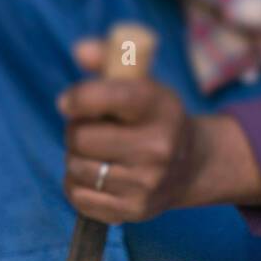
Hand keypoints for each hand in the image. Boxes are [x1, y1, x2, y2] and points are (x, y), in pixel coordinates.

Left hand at [59, 38, 260, 222]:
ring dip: (75, 158)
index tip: (68, 102)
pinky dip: (76, 185)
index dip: (76, 98)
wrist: (191, 165)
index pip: (103, 97)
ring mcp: (146, 183)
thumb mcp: (140, 81)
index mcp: (158, 106)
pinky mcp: (134, 210)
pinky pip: (78, 197)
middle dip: (75, 131)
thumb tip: (80, 50)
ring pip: (75, 168)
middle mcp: (157, 147)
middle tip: (89, 129)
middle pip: (80, 138)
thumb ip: (108, 58)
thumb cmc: (153, 117)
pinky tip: (94, 176)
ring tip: (96, 153)